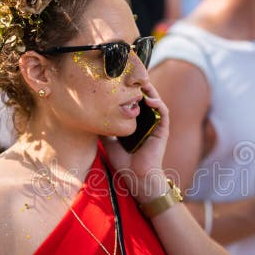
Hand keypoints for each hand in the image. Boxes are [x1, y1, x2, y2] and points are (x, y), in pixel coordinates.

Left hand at [101, 81, 169, 203]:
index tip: (119, 81)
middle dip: (139, 87)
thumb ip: (104, 128)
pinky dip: (158, 103)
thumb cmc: (123, 163)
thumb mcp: (109, 141)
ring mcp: (156, 125)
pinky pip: (163, 113)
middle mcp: (147, 122)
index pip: (134, 102)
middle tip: (131, 76)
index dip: (129, 91)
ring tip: (141, 83)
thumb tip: (90, 116)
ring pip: (156, 101)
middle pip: (145, 98)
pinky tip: (149, 99)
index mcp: (136, 123)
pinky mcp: (163, 130)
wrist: (136, 178)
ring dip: (150, 91)